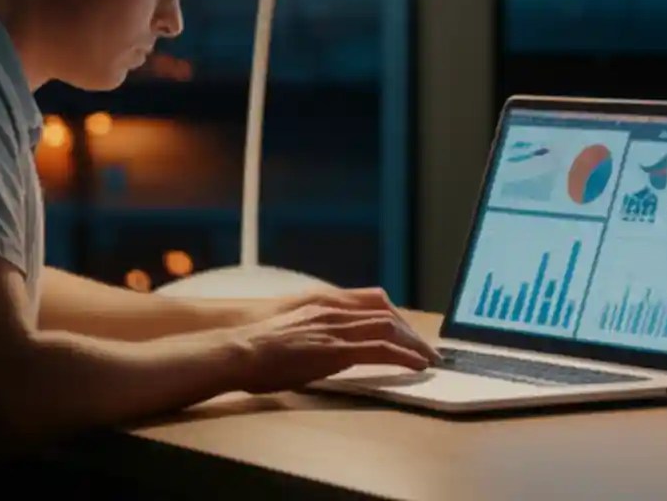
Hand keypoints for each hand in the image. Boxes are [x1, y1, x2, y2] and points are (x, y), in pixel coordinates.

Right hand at [229, 304, 442, 394]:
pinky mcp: (336, 350)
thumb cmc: (256, 345)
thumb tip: (326, 342)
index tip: (408, 331)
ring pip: (389, 327)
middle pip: (387, 311)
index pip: (374, 299)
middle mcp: (334, 308)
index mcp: (324, 301)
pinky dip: (404, 356)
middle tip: (424, 349)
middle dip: (411, 331)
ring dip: (414, 343)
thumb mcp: (291, 325)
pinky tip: (417, 366)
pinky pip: (380, 350)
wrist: (238, 349)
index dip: (397, 315)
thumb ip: (314, 326)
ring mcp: (336, 327)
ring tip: (428, 359)